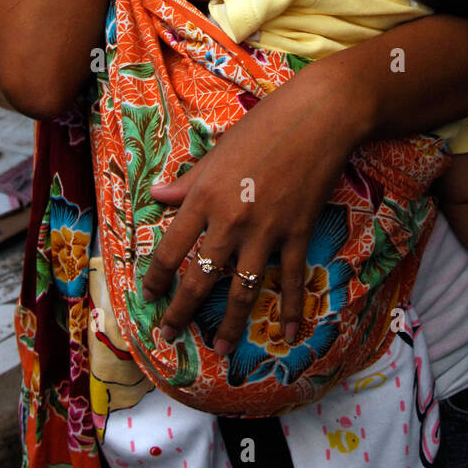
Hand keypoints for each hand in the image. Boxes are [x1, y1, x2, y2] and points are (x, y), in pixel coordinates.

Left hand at [140, 56, 360, 352]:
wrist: (319, 118)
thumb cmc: (265, 125)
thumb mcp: (218, 151)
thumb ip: (189, 181)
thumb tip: (157, 196)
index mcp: (204, 197)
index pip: (170, 249)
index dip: (156, 278)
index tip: (149, 296)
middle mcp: (230, 220)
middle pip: (199, 278)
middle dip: (181, 311)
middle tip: (169, 334)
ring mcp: (266, 231)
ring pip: (243, 290)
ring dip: (231, 324)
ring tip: (220, 348)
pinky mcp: (297, 233)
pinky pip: (290, 280)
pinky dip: (292, 309)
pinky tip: (291, 334)